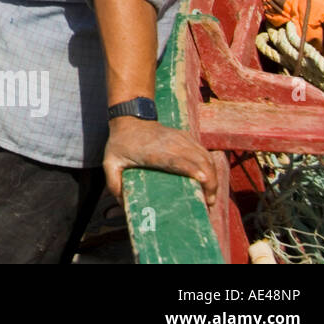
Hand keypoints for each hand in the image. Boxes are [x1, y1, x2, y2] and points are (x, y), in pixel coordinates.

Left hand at [103, 117, 217, 205]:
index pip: (176, 159)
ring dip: (213, 176)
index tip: (203, 179)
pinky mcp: (187, 137)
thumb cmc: (120, 143)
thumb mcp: (110, 162)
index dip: (191, 169)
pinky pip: (205, 152)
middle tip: (209, 203)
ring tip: (211, 196)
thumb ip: (113, 183)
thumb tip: (123, 204)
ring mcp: (181, 139)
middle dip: (209, 182)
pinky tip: (211, 180)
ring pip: (205, 156)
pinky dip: (212, 167)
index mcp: (153, 151)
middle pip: (199, 160)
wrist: (130, 118)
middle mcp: (171, 144)